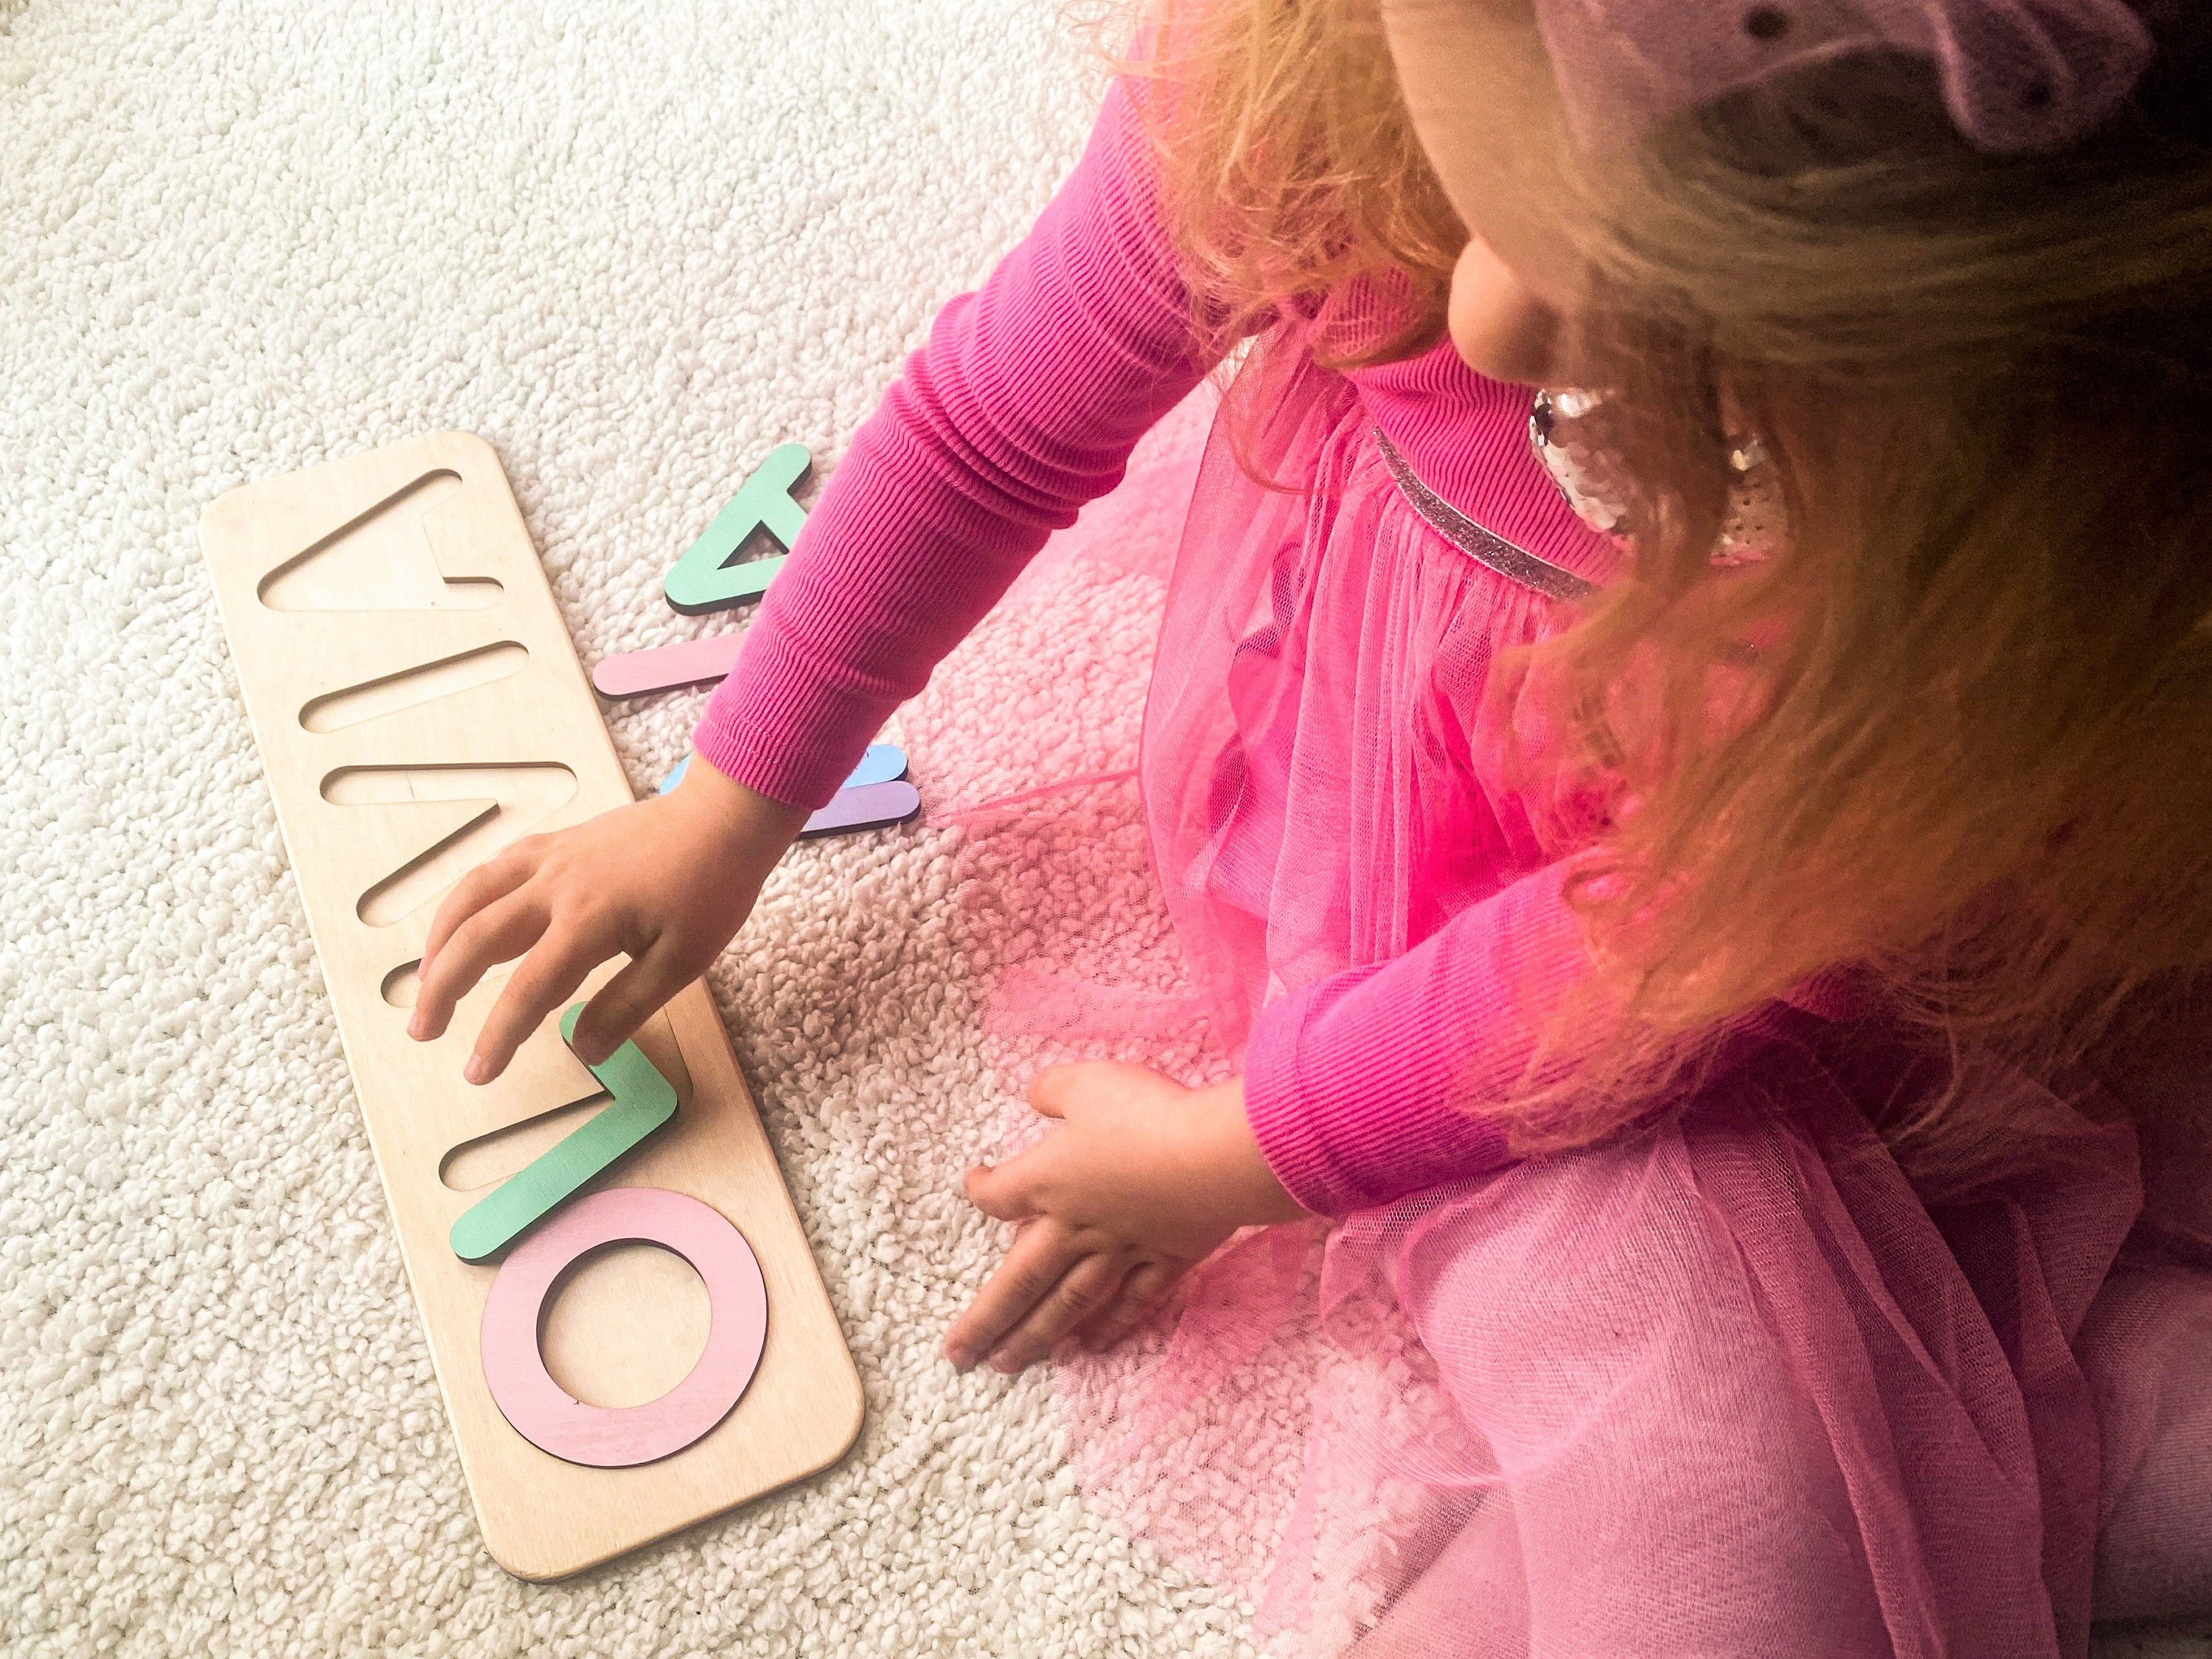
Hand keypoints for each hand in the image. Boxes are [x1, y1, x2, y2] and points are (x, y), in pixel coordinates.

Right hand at [407, 755, 809, 1080]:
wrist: (724, 817)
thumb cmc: (712, 888)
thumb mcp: (683, 961)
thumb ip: (626, 1006)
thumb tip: (581, 1050)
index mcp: (589, 921)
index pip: (528, 990)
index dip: (497, 1035)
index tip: (477, 1072)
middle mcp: (557, 886)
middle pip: (478, 939)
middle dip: (443, 989)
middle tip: (422, 1031)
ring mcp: (553, 857)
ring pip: (473, 895)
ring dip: (441, 939)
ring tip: (425, 979)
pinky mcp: (559, 841)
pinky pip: (497, 867)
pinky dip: (469, 896)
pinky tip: (464, 918)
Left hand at [945, 1063, 1308, 1373]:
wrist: (1212, 1155)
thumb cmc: (1145, 1114)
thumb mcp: (1086, 1082)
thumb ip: (1053, 1090)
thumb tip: (1035, 1097)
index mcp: (1049, 1181)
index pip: (998, 1196)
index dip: (980, 1190)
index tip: (975, 1183)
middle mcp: (1075, 1227)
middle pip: (1019, 1281)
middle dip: (985, 1321)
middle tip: (958, 1357)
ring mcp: (1121, 1251)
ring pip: (1068, 1303)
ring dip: (1035, 1336)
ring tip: (1007, 1364)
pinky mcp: (1165, 1260)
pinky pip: (1131, 1302)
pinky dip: (1111, 1324)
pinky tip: (1093, 1345)